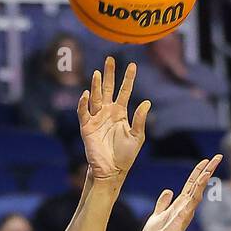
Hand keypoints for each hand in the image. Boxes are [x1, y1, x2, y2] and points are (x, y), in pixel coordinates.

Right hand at [77, 56, 149, 183]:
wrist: (112, 170)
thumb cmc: (125, 155)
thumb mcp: (137, 136)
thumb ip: (140, 119)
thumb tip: (146, 102)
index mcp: (120, 113)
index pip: (124, 91)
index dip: (128, 79)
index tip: (132, 65)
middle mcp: (107, 112)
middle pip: (108, 89)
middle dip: (109, 74)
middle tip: (110, 59)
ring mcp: (96, 118)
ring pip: (95, 97)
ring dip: (96, 85)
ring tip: (98, 73)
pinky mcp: (87, 127)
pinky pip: (84, 112)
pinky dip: (84, 103)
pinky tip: (87, 94)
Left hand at [140, 154, 222, 230]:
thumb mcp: (157, 214)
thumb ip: (163, 203)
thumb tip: (168, 191)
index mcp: (180, 204)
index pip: (191, 184)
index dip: (198, 172)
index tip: (205, 160)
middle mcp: (186, 206)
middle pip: (199, 184)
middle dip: (208, 170)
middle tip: (218, 156)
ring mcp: (186, 210)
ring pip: (198, 189)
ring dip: (206, 175)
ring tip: (213, 163)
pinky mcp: (184, 215)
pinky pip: (193, 198)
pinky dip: (199, 187)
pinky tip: (204, 178)